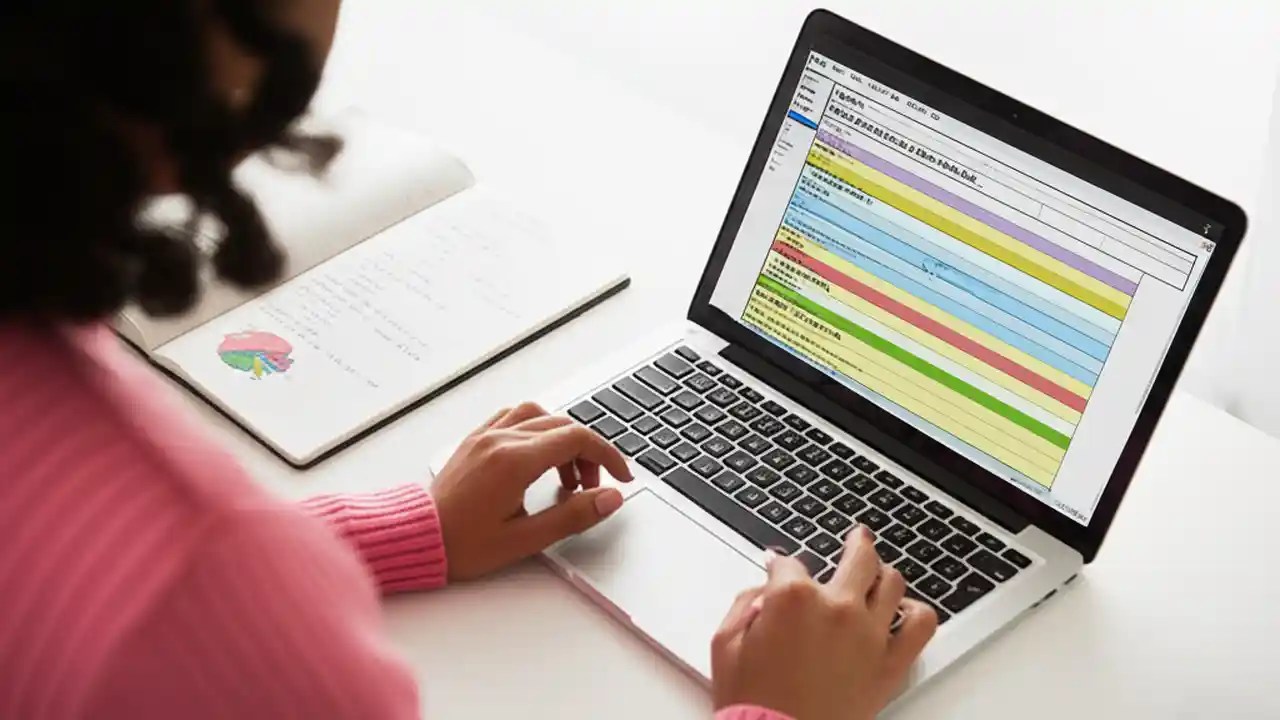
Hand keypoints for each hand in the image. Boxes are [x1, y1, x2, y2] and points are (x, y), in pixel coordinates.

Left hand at [431, 402, 632, 580]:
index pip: (578, 439)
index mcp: (514, 461)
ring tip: (563, 476)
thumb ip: (573, 516)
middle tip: (589, 489)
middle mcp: (500, 439)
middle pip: (563, 426)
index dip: (608, 457)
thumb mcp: (526, 539)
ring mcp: (485, 436)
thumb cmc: (461, 545)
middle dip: (588, 454)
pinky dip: (535, 429)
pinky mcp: (474, 440)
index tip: (620, 478)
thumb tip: (609, 498)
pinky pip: (513, 417)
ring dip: (562, 439)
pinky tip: (537, 456)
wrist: (416, 539)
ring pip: (540, 416)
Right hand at [711, 527, 936, 719]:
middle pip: (858, 555)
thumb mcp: (726, 642)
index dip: (781, 564)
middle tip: (857, 538)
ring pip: (892, 581)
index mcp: (792, 598)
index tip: (779, 569)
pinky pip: (921, 625)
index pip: (791, 562)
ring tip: (878, 573)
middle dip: (855, 542)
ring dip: (882, 572)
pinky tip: (905, 611)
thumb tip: (764, 585)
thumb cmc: (751, 701)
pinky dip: (916, 612)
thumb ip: (746, 602)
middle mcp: (836, 607)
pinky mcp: (890, 663)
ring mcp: (869, 633)